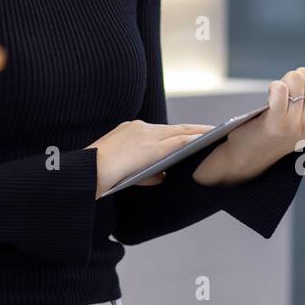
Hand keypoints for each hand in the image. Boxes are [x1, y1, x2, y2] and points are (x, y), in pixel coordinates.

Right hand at [85, 120, 216, 198]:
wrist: (88, 171)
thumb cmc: (100, 173)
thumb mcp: (124, 169)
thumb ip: (145, 171)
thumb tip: (163, 176)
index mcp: (131, 129)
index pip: (162, 130)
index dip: (179, 130)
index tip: (193, 130)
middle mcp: (141, 128)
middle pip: (174, 128)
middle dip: (195, 128)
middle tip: (215, 128)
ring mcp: (147, 136)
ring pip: (179, 132)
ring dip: (199, 133)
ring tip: (216, 135)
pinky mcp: (151, 147)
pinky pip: (178, 141)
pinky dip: (193, 139)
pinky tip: (206, 141)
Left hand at [191, 67, 304, 186]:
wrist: (256, 152)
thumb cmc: (286, 125)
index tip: (303, 88)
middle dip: (296, 77)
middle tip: (288, 94)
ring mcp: (297, 125)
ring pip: (294, 79)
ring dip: (284, 81)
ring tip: (279, 96)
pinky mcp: (277, 124)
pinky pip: (280, 90)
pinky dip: (275, 87)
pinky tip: (271, 95)